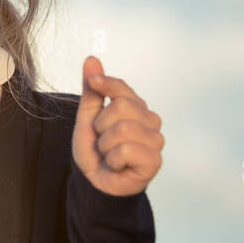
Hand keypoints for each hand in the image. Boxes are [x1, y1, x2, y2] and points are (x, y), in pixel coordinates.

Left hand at [71, 55, 163, 196]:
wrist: (94, 183)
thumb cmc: (94, 151)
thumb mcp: (88, 118)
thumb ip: (92, 91)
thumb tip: (92, 59)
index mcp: (136, 108)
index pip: (123, 88)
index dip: (106, 83)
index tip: (93, 82)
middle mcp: (151, 121)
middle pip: (121, 107)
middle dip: (101, 126)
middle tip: (102, 141)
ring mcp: (155, 141)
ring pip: (123, 129)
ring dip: (105, 145)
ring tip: (108, 154)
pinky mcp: (154, 161)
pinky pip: (126, 150)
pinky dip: (113, 160)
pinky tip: (116, 165)